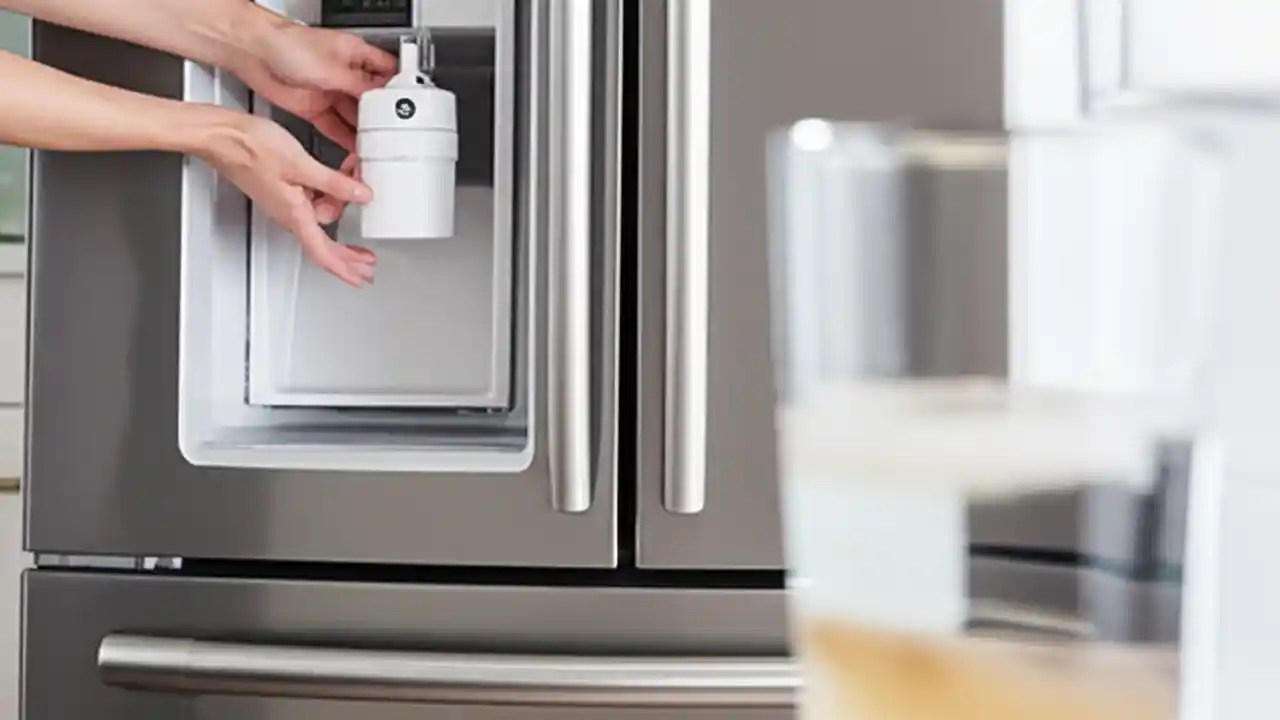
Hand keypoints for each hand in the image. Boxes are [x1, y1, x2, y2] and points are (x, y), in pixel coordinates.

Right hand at [198, 111, 377, 287]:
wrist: (222, 135)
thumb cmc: (250, 148)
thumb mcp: (302, 165)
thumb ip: (335, 183)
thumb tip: (362, 195)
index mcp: (294, 214)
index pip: (323, 253)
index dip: (344, 269)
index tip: (361, 279)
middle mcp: (289, 213)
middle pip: (324, 242)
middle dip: (348, 254)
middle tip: (368, 261)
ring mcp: (286, 202)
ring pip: (322, 215)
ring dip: (342, 205)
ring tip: (358, 186)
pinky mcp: (283, 189)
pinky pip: (313, 200)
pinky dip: (331, 192)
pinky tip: (341, 180)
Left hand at [233, 14, 397, 152]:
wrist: (254, 53)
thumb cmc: (289, 46)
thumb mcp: (334, 69)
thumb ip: (360, 86)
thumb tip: (380, 99)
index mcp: (355, 55)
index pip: (388, 72)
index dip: (400, 89)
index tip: (412, 106)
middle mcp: (344, 74)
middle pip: (372, 99)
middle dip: (382, 116)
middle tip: (395, 133)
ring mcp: (329, 91)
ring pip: (354, 115)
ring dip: (364, 130)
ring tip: (377, 146)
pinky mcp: (314, 107)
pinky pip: (335, 126)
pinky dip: (345, 138)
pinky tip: (355, 147)